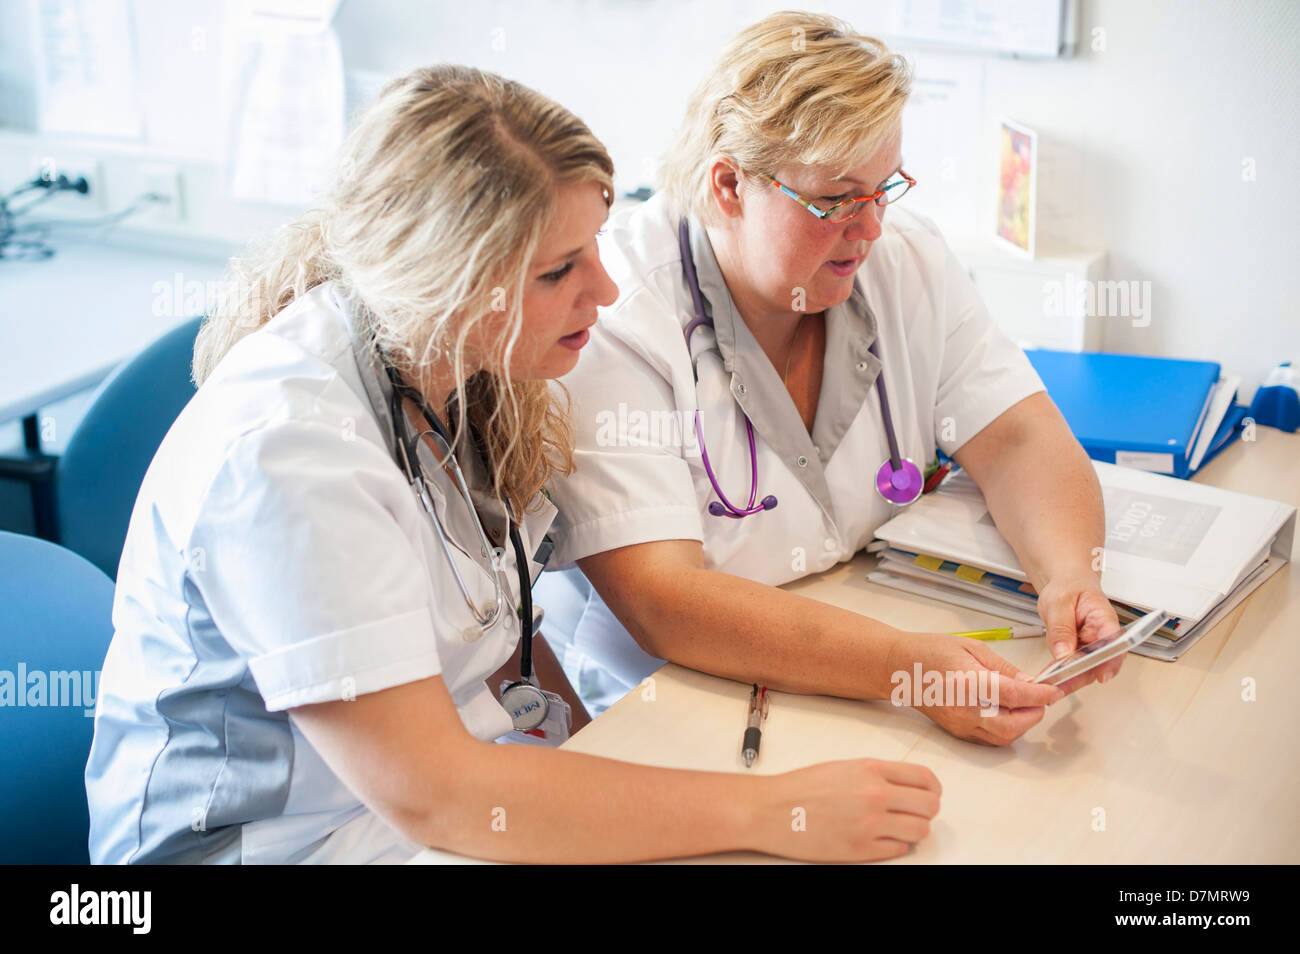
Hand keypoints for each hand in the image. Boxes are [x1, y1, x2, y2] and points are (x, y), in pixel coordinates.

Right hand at [753, 758, 941, 861]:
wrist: (771, 810)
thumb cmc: (800, 788)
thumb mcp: (844, 767)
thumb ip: (877, 775)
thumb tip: (906, 787)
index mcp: (870, 769)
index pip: (925, 778)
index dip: (933, 788)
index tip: (930, 793)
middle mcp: (874, 795)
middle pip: (929, 806)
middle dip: (927, 810)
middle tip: (916, 812)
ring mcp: (869, 824)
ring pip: (920, 830)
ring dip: (915, 830)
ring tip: (900, 827)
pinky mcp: (861, 850)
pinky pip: (899, 849)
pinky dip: (896, 845)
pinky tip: (882, 837)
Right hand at [887, 633, 1063, 745]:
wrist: (898, 667)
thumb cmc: (929, 651)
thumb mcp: (972, 647)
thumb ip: (1003, 668)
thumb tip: (1029, 683)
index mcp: (966, 683)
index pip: (1014, 695)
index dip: (1039, 695)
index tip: (1053, 690)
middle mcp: (962, 709)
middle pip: (1012, 726)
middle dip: (1033, 714)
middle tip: (1041, 698)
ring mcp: (959, 724)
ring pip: (1003, 737)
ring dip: (1021, 724)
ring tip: (1024, 704)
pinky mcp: (957, 731)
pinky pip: (990, 739)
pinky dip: (1006, 729)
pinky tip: (1007, 711)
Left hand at [1035, 575, 1124, 693]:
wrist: (1066, 584)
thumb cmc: (1068, 587)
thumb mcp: (1058, 602)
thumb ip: (1061, 627)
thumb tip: (1063, 653)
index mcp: (1104, 619)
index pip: (1115, 643)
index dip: (1111, 662)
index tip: (1102, 676)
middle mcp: (1102, 635)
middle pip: (1099, 662)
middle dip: (1080, 677)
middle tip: (1061, 685)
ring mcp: (1091, 645)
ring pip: (1085, 668)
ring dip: (1068, 679)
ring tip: (1050, 684)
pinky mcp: (1080, 651)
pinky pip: (1073, 665)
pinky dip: (1061, 673)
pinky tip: (1049, 677)